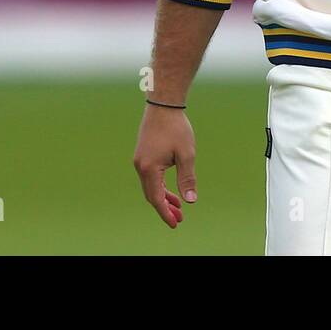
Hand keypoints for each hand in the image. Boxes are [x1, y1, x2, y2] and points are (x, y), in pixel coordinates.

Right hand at [133, 104, 197, 228]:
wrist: (163, 105)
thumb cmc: (176, 128)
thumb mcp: (186, 154)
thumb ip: (187, 178)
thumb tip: (191, 200)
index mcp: (149, 168)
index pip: (156, 198)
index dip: (166, 213)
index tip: (175, 224)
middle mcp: (140, 167)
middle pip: (152, 195)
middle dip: (166, 208)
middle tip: (179, 219)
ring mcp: (140, 161)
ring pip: (151, 187)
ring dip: (163, 197)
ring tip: (178, 207)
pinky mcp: (142, 155)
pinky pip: (150, 177)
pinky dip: (160, 186)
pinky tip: (170, 190)